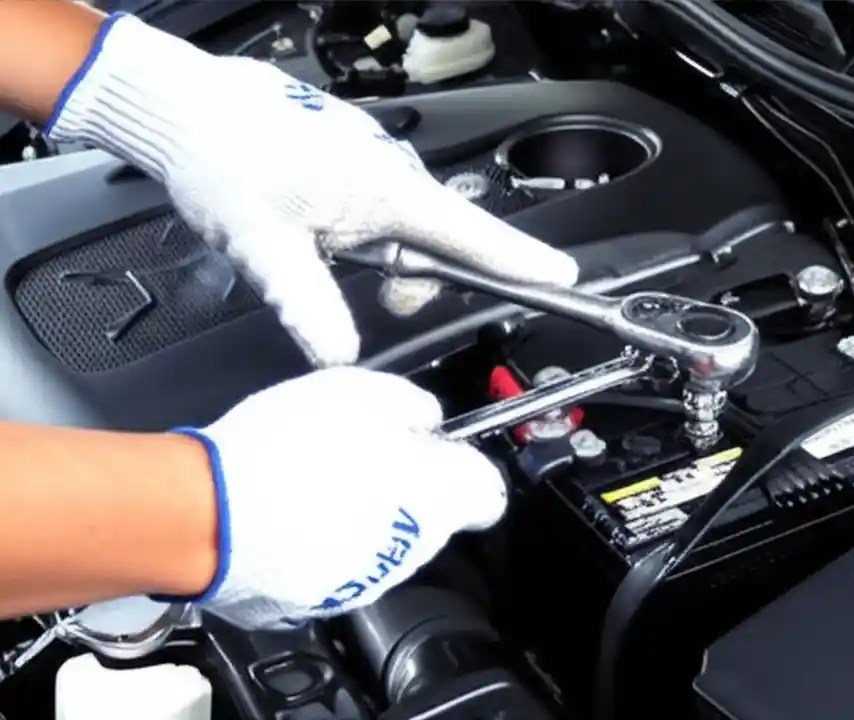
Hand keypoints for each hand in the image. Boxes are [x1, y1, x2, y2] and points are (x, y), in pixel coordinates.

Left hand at [45, 13, 577, 366]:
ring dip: (374, 254)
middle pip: (436, 244)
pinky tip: (310, 224)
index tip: (563, 279)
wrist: (182, 105)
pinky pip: (378, 209)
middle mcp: (389, 171)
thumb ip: (310, 305)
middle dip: (408, 276)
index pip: (470, 235)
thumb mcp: (262, 246)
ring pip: (402, 229)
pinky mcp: (351, 163)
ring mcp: (372, 164)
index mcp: (384, 188)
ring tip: (311, 244)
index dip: (520, 261)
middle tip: (353, 281)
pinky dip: (359, 232)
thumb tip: (341, 353)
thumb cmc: (222, 156)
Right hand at [176, 367, 505, 629]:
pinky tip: (285, 517)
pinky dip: (319, 546)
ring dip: (362, 517)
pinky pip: (334, 569)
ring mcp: (366, 582)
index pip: (489, 493)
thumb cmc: (288, 447)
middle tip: (358, 455)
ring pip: (383, 544)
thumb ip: (413, 405)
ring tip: (311, 482)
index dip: (464, 465)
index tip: (435, 449)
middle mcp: (412, 548)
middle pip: (432, 516)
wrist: (209, 513)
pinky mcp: (318, 605)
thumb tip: (427, 418)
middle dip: (407, 488)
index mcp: (437, 497)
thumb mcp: (363, 390)